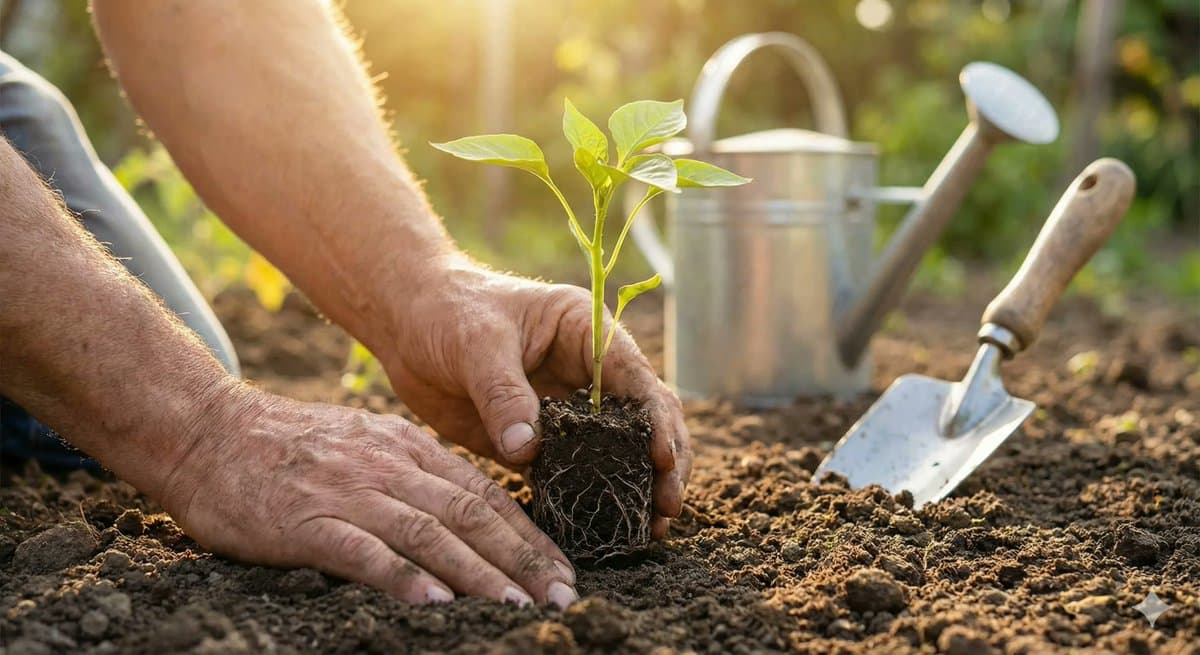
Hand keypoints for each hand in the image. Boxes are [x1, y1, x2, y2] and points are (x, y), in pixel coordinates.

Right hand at [158, 387, 577, 605]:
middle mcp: (388, 467)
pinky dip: (404, 578)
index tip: (563, 570)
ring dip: (479, 573)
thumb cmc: (288, 448)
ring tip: (516, 606)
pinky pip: (364, 551)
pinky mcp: (307, 520)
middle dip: (523, 559)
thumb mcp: (364, 445)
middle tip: (563, 596)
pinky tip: (435, 604)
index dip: (529, 535)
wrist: (207, 430)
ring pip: (430, 533)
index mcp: (407, 448)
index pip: (483, 495)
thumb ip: (412, 476)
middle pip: (470, 515)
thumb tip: (466, 517)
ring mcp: (349, 492)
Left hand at [378, 259, 691, 538]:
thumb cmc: (448, 311)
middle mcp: (589, 372)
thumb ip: (503, 394)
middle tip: (665, 507)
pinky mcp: (540, 441)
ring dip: (636, 486)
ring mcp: (568, 409)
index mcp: (587, 332)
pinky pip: (573, 473)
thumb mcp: (476, 342)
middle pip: (644, 418)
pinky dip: (589, 498)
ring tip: (651, 527)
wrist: (407, 325)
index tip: (662, 459)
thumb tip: (527, 450)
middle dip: (663, 461)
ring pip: (618, 451)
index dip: (654, 418)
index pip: (635, 377)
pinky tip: (604, 529)